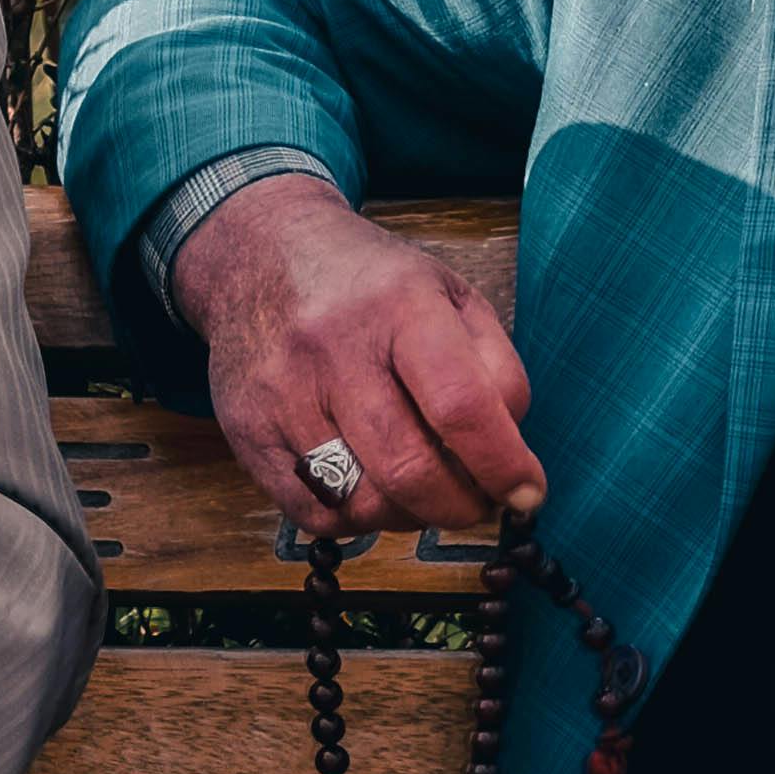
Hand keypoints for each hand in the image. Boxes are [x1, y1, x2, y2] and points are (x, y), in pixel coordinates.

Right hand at [166, 179, 541, 536]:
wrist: (258, 255)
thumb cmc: (368, 284)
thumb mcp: (447, 295)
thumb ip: (494, 369)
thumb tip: (511, 458)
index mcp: (399, 305)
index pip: (460, 406)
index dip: (503, 465)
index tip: (527, 493)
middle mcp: (333, 349)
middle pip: (409, 470)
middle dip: (461, 506)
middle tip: (478, 502)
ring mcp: (282, 395)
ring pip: (363, 503)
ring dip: (411, 515)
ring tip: (422, 488)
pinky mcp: (247, 432)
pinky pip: (315, 513)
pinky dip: (358, 518)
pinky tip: (371, 487)